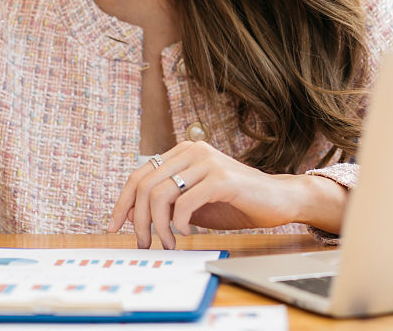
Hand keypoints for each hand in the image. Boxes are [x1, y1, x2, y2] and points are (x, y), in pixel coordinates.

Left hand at [108, 141, 341, 248]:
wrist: (277, 200)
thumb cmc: (235, 202)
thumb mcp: (193, 202)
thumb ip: (167, 202)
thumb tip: (132, 216)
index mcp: (184, 151)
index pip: (140, 174)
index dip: (123, 202)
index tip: (114, 226)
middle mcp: (193, 150)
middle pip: (146, 185)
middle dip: (140, 220)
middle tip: (145, 243)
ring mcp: (208, 161)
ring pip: (161, 194)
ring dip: (159, 226)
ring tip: (170, 243)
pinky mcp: (222, 178)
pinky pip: (186, 202)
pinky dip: (180, 224)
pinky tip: (189, 233)